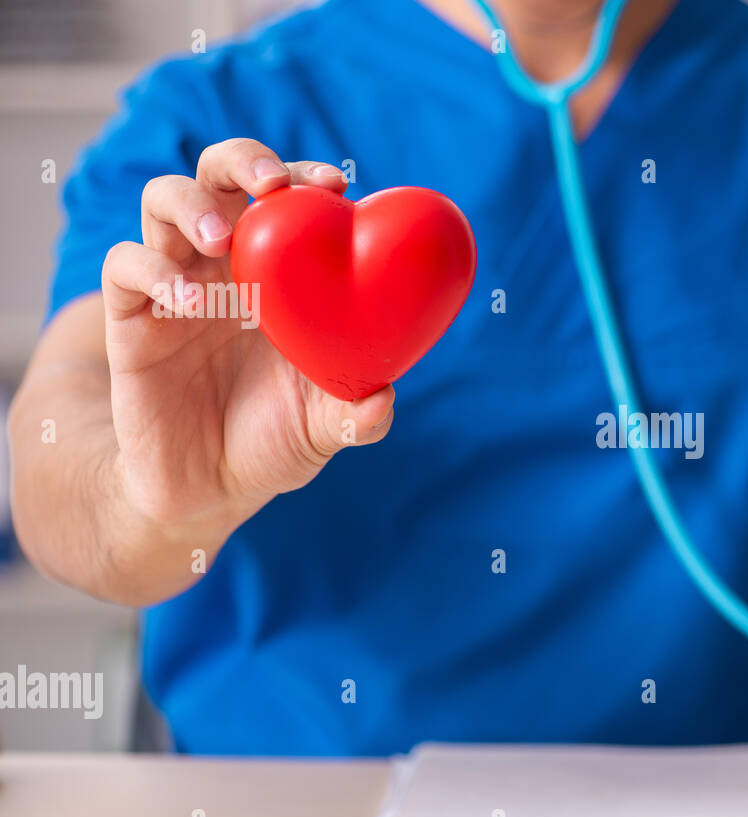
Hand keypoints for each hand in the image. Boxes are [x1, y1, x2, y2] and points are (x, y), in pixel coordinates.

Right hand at [101, 138, 395, 531]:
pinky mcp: (130, 319)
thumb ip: (356, 415)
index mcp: (277, 273)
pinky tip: (191, 302)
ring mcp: (174, 285)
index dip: (305, 177)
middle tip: (271, 184)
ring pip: (163, 201)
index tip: (336, 183)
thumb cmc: (273, 443)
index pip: (285, 199)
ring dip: (192, 205)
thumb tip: (385, 399)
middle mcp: (224, 266)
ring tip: (223, 239)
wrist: (207, 489)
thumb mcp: (323, 430)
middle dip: (243, 160)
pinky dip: (154, 272)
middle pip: (218, 175)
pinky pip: (126, 268)